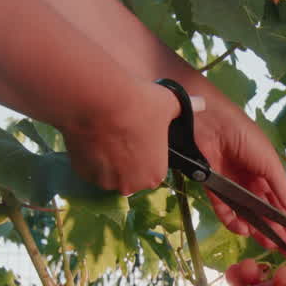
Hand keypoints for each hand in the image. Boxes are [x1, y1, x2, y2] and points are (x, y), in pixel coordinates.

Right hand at [57, 78, 182, 195]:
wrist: (100, 99)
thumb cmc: (139, 104)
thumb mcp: (169, 104)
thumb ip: (186, 108)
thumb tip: (203, 103)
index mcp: (155, 174)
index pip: (153, 167)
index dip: (146, 150)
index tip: (140, 134)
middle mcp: (131, 185)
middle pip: (130, 173)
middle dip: (126, 158)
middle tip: (122, 132)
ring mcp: (105, 181)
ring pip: (108, 171)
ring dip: (107, 158)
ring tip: (106, 132)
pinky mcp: (83, 173)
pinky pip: (89, 166)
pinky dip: (90, 155)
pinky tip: (92, 135)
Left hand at [189, 90, 285, 251]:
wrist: (212, 123)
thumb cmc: (246, 137)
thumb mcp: (270, 165)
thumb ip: (283, 191)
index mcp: (266, 171)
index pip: (279, 200)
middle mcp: (249, 179)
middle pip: (263, 210)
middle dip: (274, 229)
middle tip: (283, 248)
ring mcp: (231, 184)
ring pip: (244, 212)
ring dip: (256, 229)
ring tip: (267, 244)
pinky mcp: (212, 187)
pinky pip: (224, 208)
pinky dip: (232, 221)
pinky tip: (244, 230)